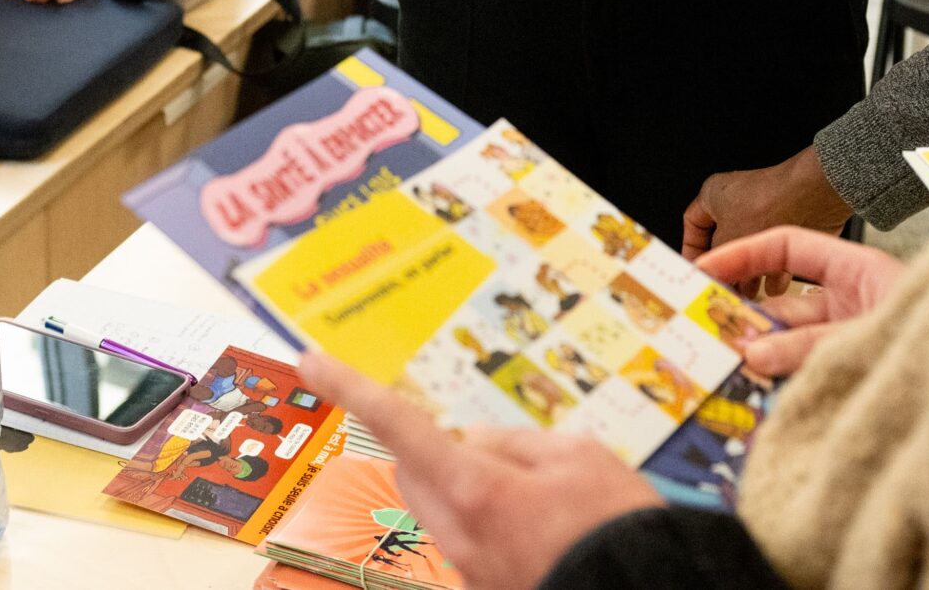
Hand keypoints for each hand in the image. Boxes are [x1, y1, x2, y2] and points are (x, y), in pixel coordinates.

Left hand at [301, 352, 661, 589]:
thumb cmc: (617, 528)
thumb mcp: (578, 456)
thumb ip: (514, 442)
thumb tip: (476, 444)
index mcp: (474, 489)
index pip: (397, 424)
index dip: (351, 387)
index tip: (310, 361)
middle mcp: (458, 536)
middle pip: (412, 472)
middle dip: (431, 449)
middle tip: (496, 447)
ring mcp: (471, 572)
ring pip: (441, 510)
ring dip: (467, 487)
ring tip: (541, 495)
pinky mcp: (488, 589)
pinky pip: (473, 542)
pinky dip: (493, 522)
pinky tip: (546, 528)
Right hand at [683, 146, 853, 286]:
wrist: (815, 195)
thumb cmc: (768, 205)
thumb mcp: (728, 240)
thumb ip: (715, 260)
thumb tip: (710, 276)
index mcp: (715, 196)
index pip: (693, 226)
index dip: (692, 252)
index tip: (696, 274)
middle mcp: (738, 204)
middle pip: (724, 245)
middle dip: (726, 272)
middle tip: (723, 292)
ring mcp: (764, 216)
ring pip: (751, 255)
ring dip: (751, 278)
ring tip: (749, 296)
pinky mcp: (788, 227)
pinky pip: (777, 257)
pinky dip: (775, 275)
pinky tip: (775, 289)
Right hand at [697, 226, 910, 378]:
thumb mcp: (868, 332)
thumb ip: (809, 344)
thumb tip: (751, 355)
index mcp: (856, 268)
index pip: (787, 247)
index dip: (744, 255)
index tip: (705, 270)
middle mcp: (852, 299)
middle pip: (784, 301)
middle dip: (747, 317)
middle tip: (706, 332)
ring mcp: (852, 335)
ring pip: (793, 342)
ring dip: (762, 356)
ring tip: (725, 369)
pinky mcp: (854, 369)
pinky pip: (810, 371)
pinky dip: (785, 383)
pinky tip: (760, 396)